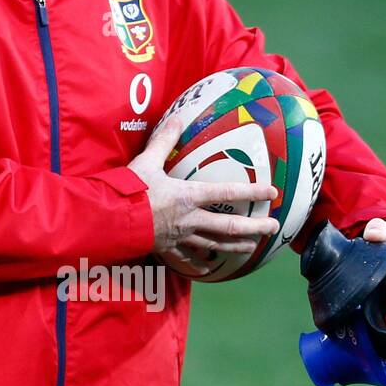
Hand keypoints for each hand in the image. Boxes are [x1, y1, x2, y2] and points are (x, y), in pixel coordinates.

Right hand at [129, 111, 279, 276]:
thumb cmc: (130, 191)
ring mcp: (180, 236)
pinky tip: (207, 267)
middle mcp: (191, 219)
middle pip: (229, 225)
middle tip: (273, 228)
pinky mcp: (166, 248)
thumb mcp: (147, 161)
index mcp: (189, 196)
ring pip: (214, 243)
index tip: (272, 193)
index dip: (252, 192)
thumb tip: (176, 118)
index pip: (228, 192)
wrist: (111, 222)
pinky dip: (199, 262)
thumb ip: (164, 141)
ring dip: (235, 245)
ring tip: (252, 247)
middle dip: (254, 227)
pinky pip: (187, 257)